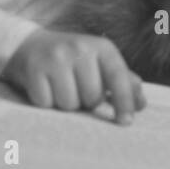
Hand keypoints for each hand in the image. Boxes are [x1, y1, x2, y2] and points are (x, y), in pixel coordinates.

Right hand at [2, 29, 145, 125]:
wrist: (29, 46)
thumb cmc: (73, 62)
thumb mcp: (99, 64)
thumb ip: (122, 82)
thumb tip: (141, 103)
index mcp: (101, 47)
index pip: (118, 76)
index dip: (124, 101)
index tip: (126, 122)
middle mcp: (80, 48)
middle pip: (93, 97)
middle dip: (86, 102)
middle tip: (78, 90)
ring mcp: (55, 58)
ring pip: (70, 104)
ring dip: (66, 105)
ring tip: (61, 89)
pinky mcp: (34, 69)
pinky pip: (47, 103)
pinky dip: (47, 103)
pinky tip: (45, 88)